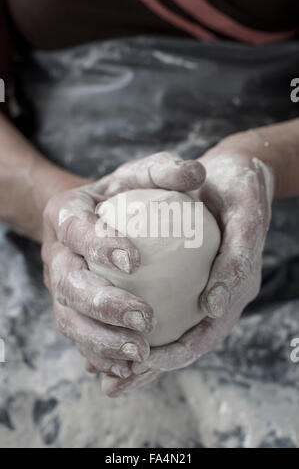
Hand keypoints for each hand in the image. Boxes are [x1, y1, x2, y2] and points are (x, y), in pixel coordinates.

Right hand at [42, 152, 205, 378]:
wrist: (91, 218)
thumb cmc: (121, 195)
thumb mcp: (140, 174)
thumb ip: (165, 171)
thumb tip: (198, 173)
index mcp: (65, 215)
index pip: (75, 229)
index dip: (98, 245)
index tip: (135, 260)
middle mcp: (56, 253)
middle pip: (68, 284)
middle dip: (103, 305)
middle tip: (145, 319)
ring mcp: (59, 286)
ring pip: (69, 319)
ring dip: (101, 341)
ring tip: (140, 353)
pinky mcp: (69, 309)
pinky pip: (78, 337)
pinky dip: (100, 355)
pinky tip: (128, 369)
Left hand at [101, 142, 274, 396]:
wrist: (233, 176)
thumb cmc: (241, 189)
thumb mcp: (245, 216)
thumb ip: (236, 261)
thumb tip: (211, 308)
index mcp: (236, 288)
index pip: (207, 333)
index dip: (178, 353)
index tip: (144, 361)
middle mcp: (217, 296)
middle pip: (183, 342)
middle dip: (149, 365)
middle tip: (114, 381)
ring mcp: (200, 290)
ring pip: (168, 331)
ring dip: (138, 355)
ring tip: (105, 374)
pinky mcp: (183, 279)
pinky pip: (160, 307)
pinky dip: (136, 325)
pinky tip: (107, 333)